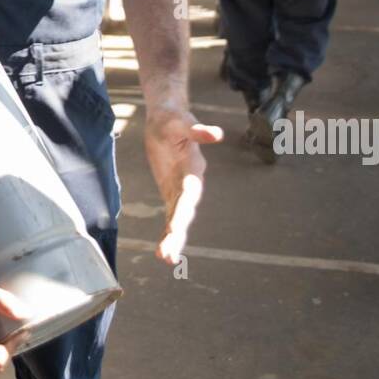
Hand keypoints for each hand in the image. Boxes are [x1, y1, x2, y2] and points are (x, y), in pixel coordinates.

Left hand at [144, 107, 222, 264]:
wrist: (168, 118)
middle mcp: (190, 182)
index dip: (184, 208)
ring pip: (178, 218)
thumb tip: (216, 134)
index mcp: (193, 167)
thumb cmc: (174, 118)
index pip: (190, 191)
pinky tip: (162, 251)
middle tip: (168, 255)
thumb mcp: (180, 121)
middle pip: (185, 211)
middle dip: (177, 233)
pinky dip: (168, 232)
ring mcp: (181, 189)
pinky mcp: (171, 191)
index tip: (176, 226)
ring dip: (173, 239)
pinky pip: (171, 215)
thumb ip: (197, 129)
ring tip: (165, 259)